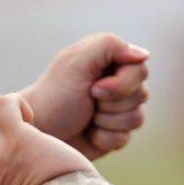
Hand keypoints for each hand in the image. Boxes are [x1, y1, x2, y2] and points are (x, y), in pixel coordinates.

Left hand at [21, 33, 149, 159]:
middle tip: (87, 101)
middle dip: (113, 103)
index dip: (122, 82)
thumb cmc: (54, 97)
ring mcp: (116, 111)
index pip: (139, 68)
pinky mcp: (113, 134)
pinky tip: (88, 134)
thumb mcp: (76, 62)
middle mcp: (115, 84)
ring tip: (86, 118)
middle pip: (142, 94)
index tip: (94, 88)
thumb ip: (109, 46)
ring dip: (107, 121)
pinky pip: (125, 138)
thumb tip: (144, 54)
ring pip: (137, 118)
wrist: (39, 134)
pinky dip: (104, 138)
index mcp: (107, 61)